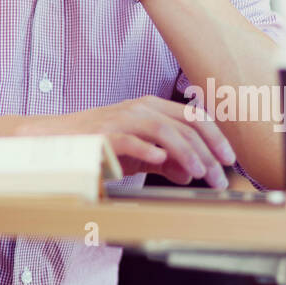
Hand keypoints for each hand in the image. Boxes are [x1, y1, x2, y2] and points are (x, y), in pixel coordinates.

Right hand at [48, 96, 234, 186]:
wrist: (56, 141)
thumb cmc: (99, 144)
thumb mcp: (139, 152)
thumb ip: (166, 160)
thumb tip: (191, 173)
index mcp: (152, 107)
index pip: (194, 117)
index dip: (216, 138)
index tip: (228, 161)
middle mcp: (140, 108)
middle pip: (185, 124)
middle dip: (207, 152)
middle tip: (218, 177)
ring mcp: (122, 118)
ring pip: (165, 130)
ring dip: (187, 153)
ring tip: (199, 173)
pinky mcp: (104, 134)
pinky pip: (131, 139)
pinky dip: (150, 149)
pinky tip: (162, 162)